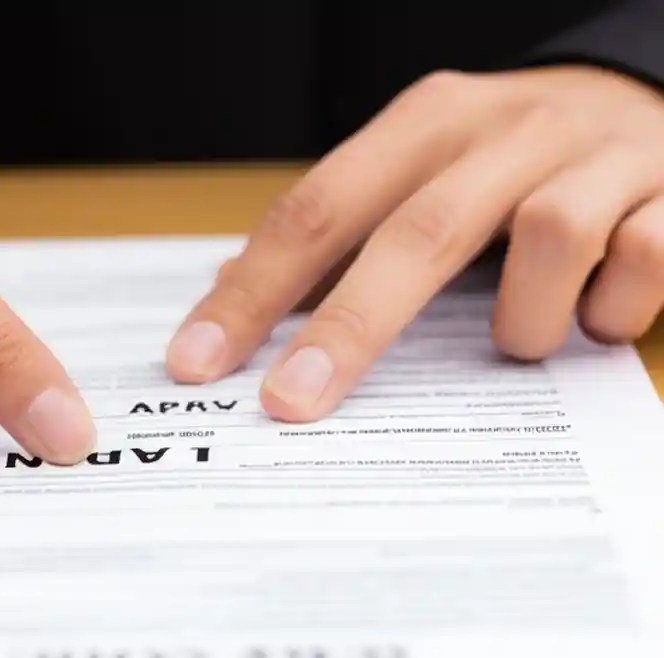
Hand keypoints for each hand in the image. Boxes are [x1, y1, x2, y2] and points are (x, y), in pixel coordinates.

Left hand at [167, 66, 663, 419]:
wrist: (656, 94)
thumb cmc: (514, 158)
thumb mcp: (425, 169)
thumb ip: (342, 227)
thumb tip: (233, 289)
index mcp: (428, 122)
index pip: (318, 208)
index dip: (253, 289)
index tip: (198, 361)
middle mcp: (507, 129)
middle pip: (415, 232)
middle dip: (347, 330)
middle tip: (289, 404)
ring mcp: (599, 156)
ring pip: (547, 242)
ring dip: (521, 322)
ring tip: (519, 339)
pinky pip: (641, 265)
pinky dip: (611, 312)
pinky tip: (598, 317)